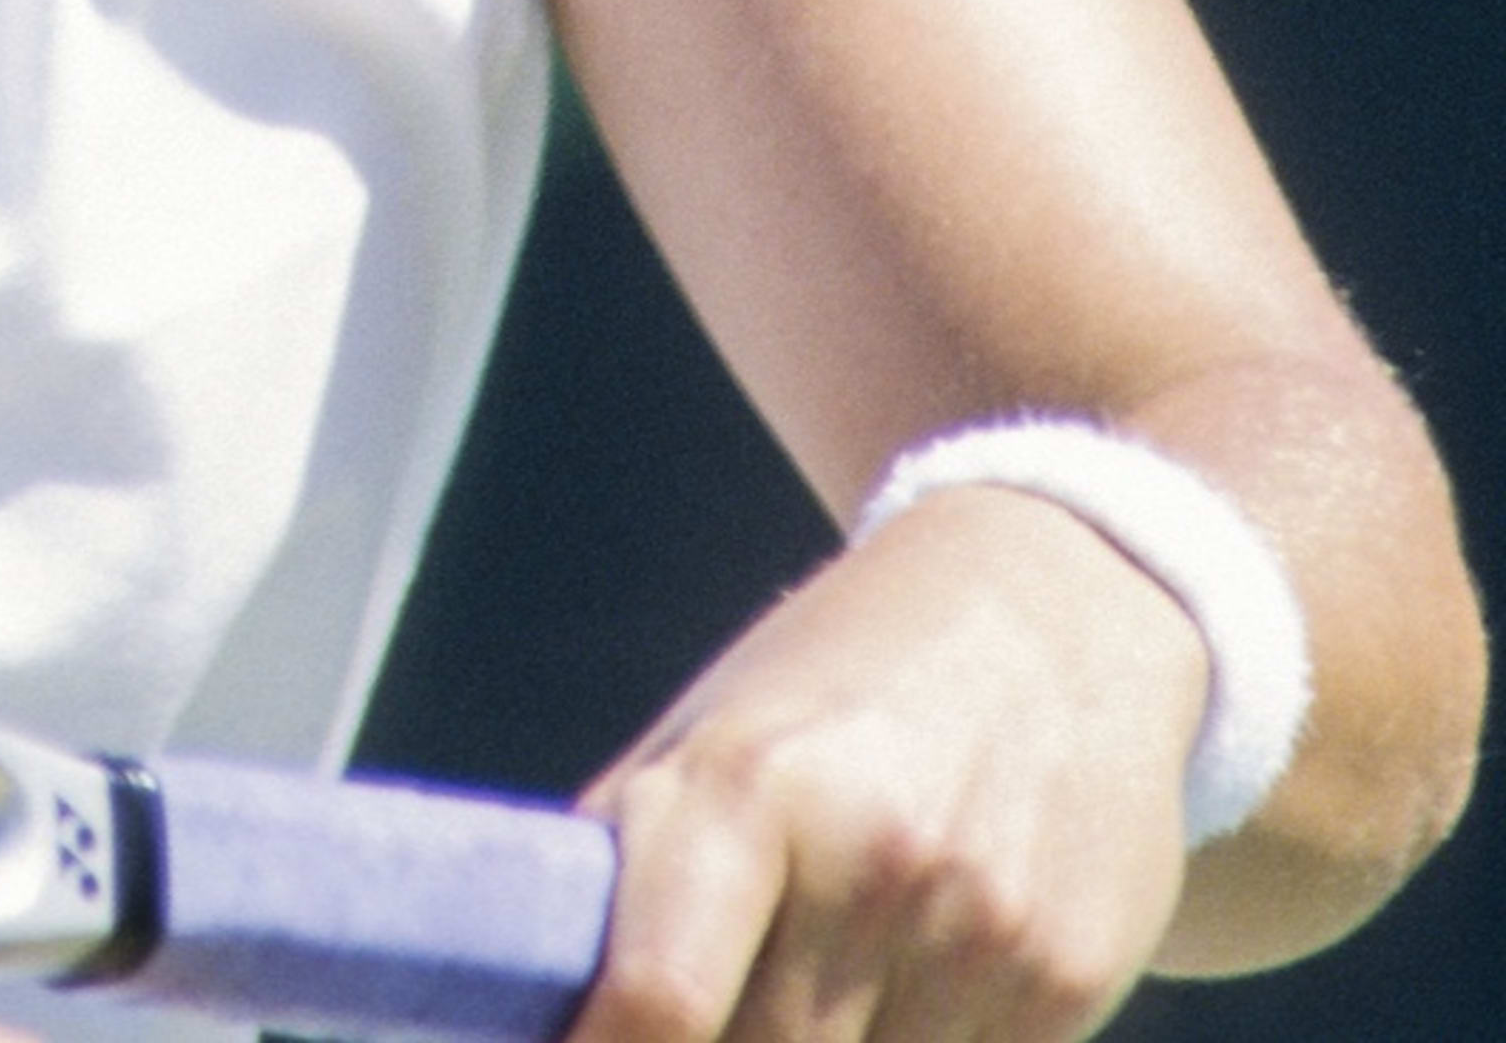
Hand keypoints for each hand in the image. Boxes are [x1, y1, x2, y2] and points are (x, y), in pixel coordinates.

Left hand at [570, 484, 1210, 1040]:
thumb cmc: (837, 679)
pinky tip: (908, 983)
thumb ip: (624, 870)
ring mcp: (981, 930)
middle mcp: (871, 857)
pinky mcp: (1068, 983)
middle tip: (694, 1002)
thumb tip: (539, 998)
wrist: (1054, 606)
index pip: (658, 996)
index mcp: (750, 781)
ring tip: (806, 976)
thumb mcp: (708, 732)